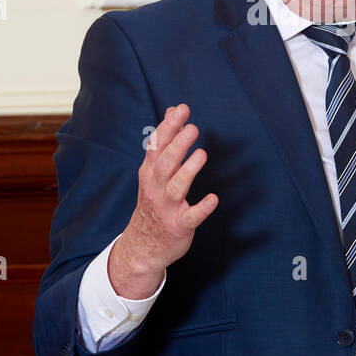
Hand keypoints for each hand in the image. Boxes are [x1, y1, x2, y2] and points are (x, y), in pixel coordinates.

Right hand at [108, 104, 218, 298]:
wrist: (142, 246)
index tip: (181, 109)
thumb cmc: (154, 200)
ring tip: (201, 154)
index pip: (157, 145)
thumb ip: (165, 141)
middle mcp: (156, 187)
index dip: (169, 127)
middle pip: (165, 163)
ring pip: (176, 187)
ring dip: (188, 171)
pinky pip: (191, 217)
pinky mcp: (179, 226)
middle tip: (193, 128)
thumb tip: (172, 110)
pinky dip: (201, 208)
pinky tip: (213, 198)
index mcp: (150, 172)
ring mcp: (166, 207)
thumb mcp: (154, 170)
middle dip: (178, 145)